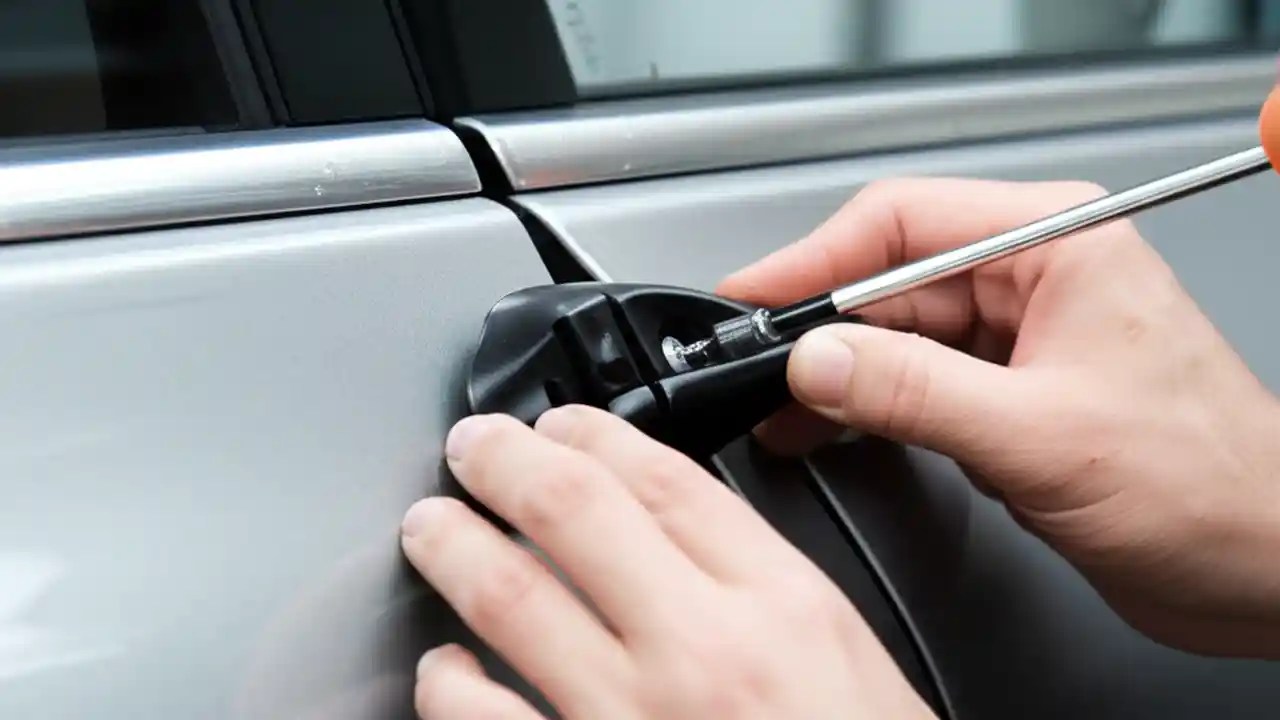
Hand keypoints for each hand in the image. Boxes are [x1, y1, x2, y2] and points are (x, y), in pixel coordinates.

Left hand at [400, 407, 934, 718]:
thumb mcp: (850, 659)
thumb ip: (765, 586)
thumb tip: (676, 528)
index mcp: (781, 608)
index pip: (665, 480)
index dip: (593, 435)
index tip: (561, 425)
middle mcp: (701, 654)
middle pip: (573, 511)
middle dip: (502, 459)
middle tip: (471, 445)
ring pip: (509, 600)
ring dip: (452, 549)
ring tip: (430, 527)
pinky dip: (446, 686)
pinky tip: (443, 671)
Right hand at [718, 177, 1279, 657]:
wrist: (1263, 567)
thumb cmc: (1210, 487)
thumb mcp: (1040, 435)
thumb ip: (915, 393)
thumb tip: (818, 360)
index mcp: (1059, 246)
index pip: (900, 223)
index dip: (814, 260)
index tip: (752, 297)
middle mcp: (1035, 280)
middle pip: (889, 281)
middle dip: (819, 328)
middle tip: (751, 366)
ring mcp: (1019, 340)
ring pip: (896, 337)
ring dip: (836, 373)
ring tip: (774, 407)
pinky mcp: (1008, 395)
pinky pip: (916, 384)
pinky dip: (868, 406)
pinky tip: (826, 426)